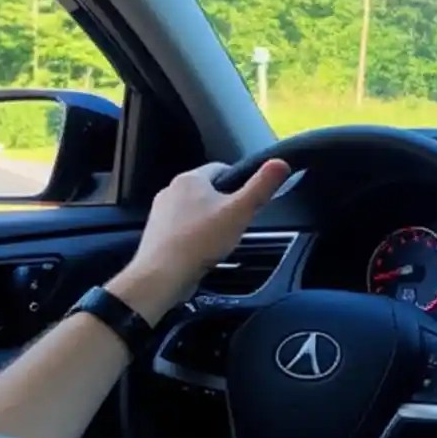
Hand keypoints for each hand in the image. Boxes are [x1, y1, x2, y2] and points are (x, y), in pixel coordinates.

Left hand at [107, 159, 291, 323]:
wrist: (162, 275)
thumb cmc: (201, 240)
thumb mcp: (240, 211)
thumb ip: (261, 186)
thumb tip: (281, 162)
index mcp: (190, 179)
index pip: (222, 169)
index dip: (239, 183)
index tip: (247, 202)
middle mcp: (170, 190)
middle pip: (207, 191)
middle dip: (223, 205)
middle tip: (236, 224)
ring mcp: (160, 212)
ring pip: (194, 210)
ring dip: (208, 221)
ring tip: (219, 241)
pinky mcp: (156, 233)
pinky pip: (182, 228)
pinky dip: (193, 236)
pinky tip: (201, 252)